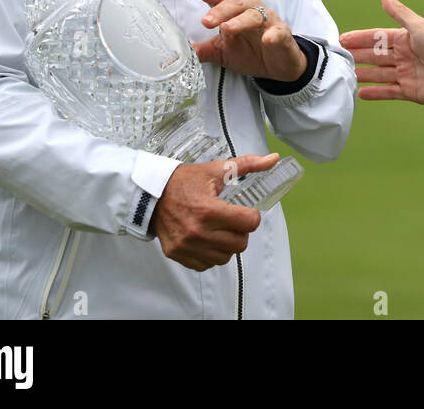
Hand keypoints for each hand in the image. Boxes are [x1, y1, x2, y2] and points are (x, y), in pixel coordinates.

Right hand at [150, 153, 278, 270]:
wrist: (150, 195)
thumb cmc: (184, 182)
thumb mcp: (216, 170)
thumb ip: (247, 164)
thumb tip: (273, 159)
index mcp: (209, 210)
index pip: (250, 223)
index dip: (251, 216)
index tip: (243, 211)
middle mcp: (198, 232)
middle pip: (240, 243)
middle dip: (241, 231)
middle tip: (230, 220)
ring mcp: (187, 246)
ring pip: (226, 257)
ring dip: (227, 244)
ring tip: (218, 230)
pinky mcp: (178, 255)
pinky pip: (207, 264)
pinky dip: (211, 254)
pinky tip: (206, 239)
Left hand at [190, 0, 306, 80]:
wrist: (278, 67)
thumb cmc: (251, 53)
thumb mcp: (222, 53)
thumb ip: (203, 50)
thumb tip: (179, 53)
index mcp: (235, 14)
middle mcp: (251, 12)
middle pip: (235, 5)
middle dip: (220, 11)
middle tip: (206, 21)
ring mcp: (268, 22)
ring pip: (254, 16)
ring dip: (240, 21)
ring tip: (228, 28)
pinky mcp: (282, 34)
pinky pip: (278, 32)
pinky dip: (272, 35)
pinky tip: (266, 40)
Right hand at [339, 0, 423, 104]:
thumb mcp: (418, 26)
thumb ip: (400, 12)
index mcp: (405, 39)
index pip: (377, 38)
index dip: (360, 38)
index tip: (342, 39)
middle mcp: (404, 56)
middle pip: (375, 56)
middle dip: (357, 55)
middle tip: (338, 58)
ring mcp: (406, 74)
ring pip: (379, 74)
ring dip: (363, 74)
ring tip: (346, 75)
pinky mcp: (410, 91)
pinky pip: (389, 91)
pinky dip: (376, 92)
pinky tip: (361, 93)